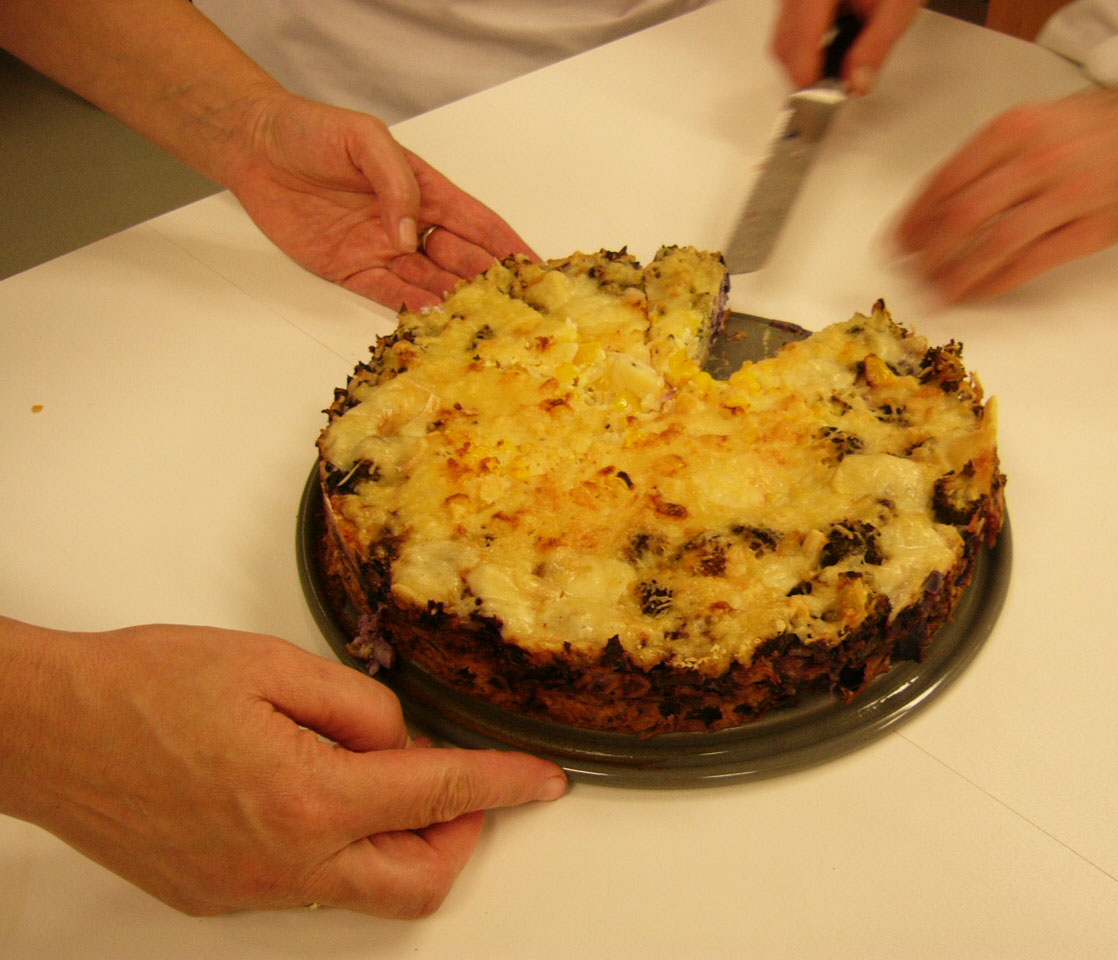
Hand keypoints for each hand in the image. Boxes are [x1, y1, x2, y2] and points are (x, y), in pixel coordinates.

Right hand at [1, 618, 565, 916]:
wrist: (50, 729)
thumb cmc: (146, 685)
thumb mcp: (273, 666)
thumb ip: (360, 705)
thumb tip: (403, 739)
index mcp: (307, 797)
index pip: (440, 797)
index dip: (505, 786)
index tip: (544, 781)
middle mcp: (283, 862)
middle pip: (416, 885)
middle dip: (458, 840)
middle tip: (457, 786)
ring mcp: (247, 890)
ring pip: (361, 892)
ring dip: (395, 846)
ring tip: (376, 777)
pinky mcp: (216, 896)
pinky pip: (306, 886)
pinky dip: (336, 849)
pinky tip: (311, 794)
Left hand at [225, 92, 537, 310]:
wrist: (254, 145)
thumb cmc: (312, 131)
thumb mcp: (365, 140)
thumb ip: (395, 185)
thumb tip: (410, 236)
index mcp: (426, 189)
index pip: (478, 223)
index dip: (508, 246)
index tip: (536, 269)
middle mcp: (411, 223)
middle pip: (462, 259)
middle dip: (491, 283)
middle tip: (519, 309)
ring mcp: (383, 249)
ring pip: (430, 281)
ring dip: (456, 302)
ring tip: (484, 324)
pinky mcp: (351, 269)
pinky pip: (389, 293)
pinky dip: (412, 308)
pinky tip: (435, 320)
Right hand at [772, 0, 923, 93]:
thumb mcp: (897, 7)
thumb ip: (876, 46)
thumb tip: (857, 83)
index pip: (800, 45)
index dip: (808, 80)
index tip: (822, 102)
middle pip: (783, 45)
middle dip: (803, 74)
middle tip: (830, 92)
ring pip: (782, 38)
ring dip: (803, 62)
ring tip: (833, 71)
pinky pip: (789, 26)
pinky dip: (805, 47)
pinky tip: (829, 50)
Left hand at [894, 87, 1117, 302]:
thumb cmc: (1092, 128)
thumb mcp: (1031, 121)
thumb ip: (986, 159)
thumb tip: (931, 207)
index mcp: (1013, 131)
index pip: (945, 181)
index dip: (914, 219)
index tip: (897, 243)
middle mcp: (1038, 160)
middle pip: (962, 216)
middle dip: (928, 252)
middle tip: (911, 273)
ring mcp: (1068, 195)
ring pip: (993, 244)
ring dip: (956, 274)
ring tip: (936, 292)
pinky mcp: (1093, 229)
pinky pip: (1030, 263)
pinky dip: (996, 282)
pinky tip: (977, 292)